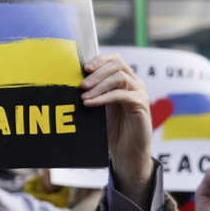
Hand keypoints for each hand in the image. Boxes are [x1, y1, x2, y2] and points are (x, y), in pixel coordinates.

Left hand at [81, 53, 154, 206]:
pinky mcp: (140, 105)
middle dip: (97, 72)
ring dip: (98, 85)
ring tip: (83, 95)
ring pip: (119, 77)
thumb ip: (92, 92)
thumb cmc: (112, 129)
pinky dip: (103, 98)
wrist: (126, 151)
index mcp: (125, 80)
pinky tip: (90, 103)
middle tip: (81, 84)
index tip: (83, 67)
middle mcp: (134, 83)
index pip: (115, 59)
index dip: (99, 59)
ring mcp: (139, 93)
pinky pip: (121, 95)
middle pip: (118, 64)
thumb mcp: (99, 106)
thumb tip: (69, 81)